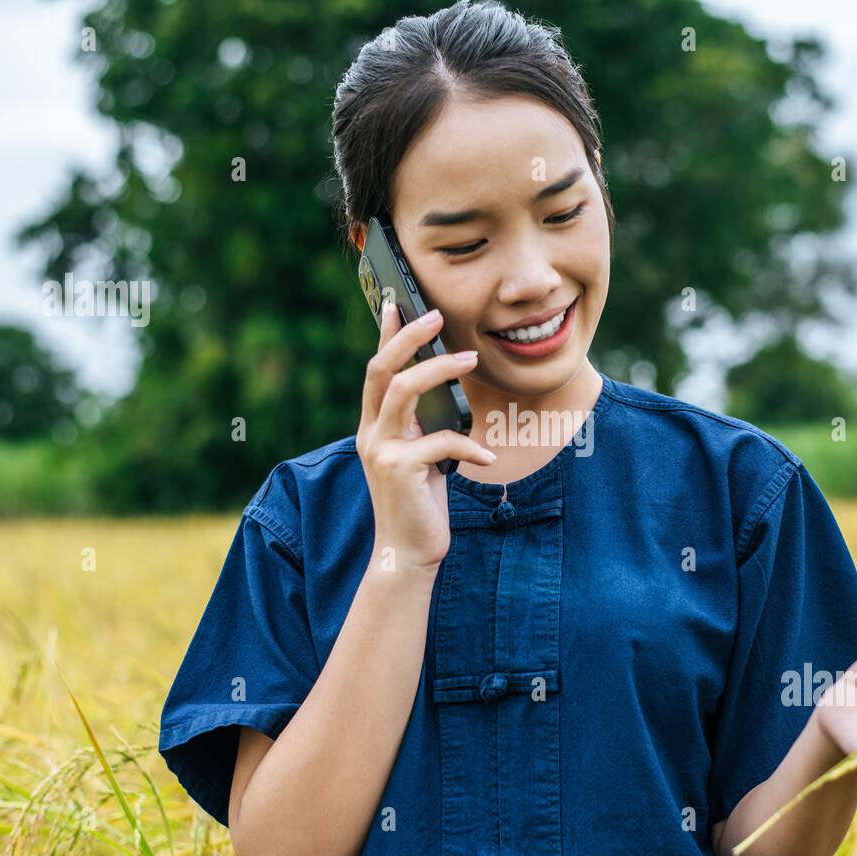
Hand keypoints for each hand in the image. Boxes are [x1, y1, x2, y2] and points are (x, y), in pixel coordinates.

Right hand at [355, 300, 494, 572]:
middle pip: (382, 369)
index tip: (395, 301)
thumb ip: (424, 427)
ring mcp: (381, 450)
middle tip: (435, 315)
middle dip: (407, 336)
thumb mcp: (421, 458)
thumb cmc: (420, 504)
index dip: (385, 335)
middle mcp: (371, 433)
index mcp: (375, 426)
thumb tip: (449, 393)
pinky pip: (439, 442)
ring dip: (439, 369)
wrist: (407, 553)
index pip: (377, 370)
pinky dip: (467, 446)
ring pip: (403, 391)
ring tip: (471, 358)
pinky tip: (485, 460)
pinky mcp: (399, 471)